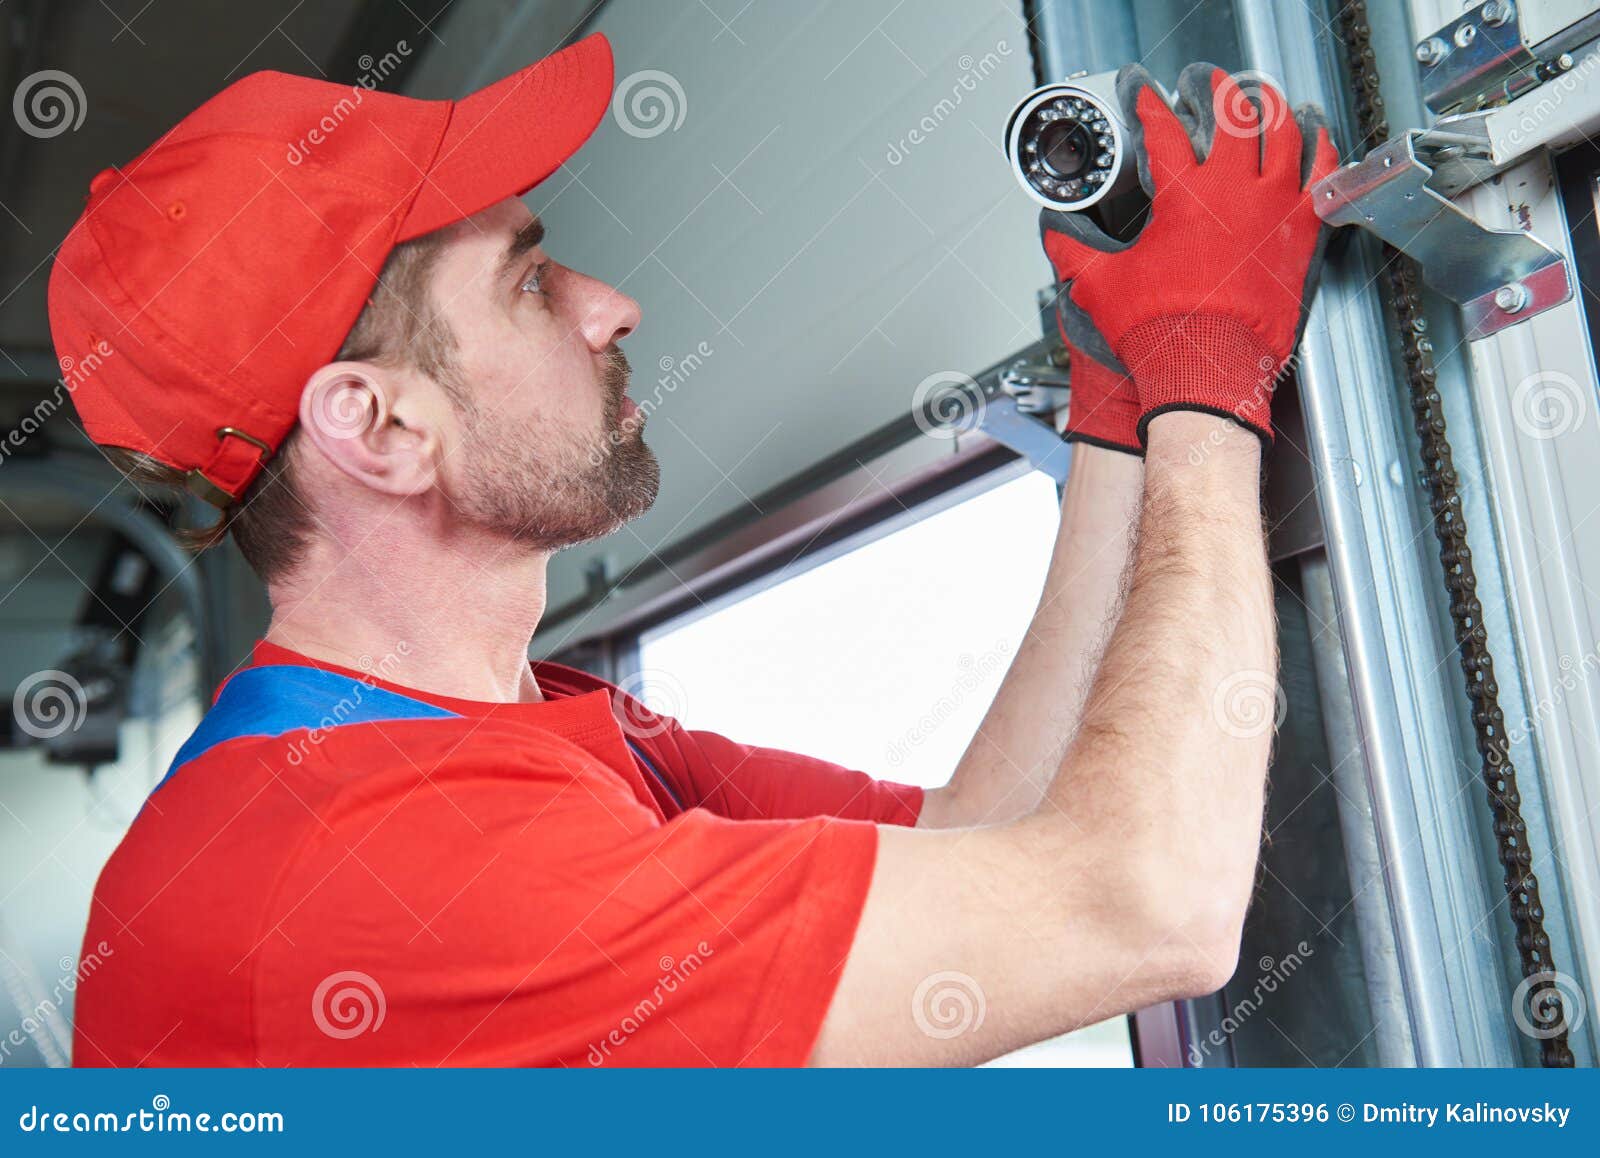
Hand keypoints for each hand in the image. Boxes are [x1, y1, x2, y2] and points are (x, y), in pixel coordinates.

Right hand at [1040, 63, 1338, 444]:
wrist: (1208, 371)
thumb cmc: (1161, 332)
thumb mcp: (1100, 287)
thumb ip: (1074, 252)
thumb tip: (1054, 236)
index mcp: (1183, 197)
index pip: (1164, 131)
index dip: (1150, 106)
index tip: (1145, 96)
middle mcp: (1234, 192)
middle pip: (1233, 116)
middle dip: (1217, 92)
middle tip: (1208, 86)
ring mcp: (1274, 210)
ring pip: (1285, 134)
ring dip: (1272, 110)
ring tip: (1264, 100)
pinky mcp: (1301, 235)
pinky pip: (1321, 175)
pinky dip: (1320, 148)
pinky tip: (1316, 137)